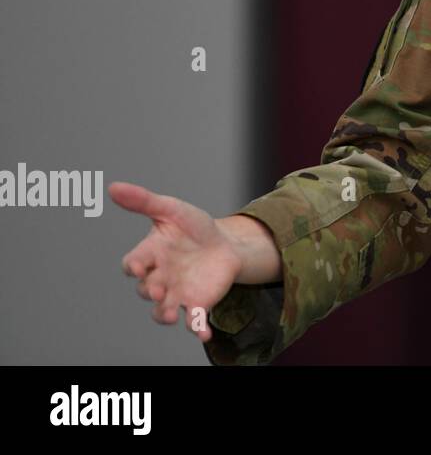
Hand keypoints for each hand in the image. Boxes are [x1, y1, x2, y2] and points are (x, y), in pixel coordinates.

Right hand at [111, 181, 244, 343]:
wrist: (226, 244)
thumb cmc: (194, 228)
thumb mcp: (172, 210)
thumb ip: (144, 201)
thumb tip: (114, 187)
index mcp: (151, 254)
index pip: (133, 263)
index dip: (134, 266)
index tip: (139, 266)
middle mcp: (159, 277)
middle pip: (146, 289)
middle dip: (150, 291)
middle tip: (160, 290)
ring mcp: (176, 293)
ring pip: (162, 311)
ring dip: (164, 315)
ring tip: (173, 314)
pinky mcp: (197, 304)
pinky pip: (193, 321)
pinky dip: (197, 329)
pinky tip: (204, 332)